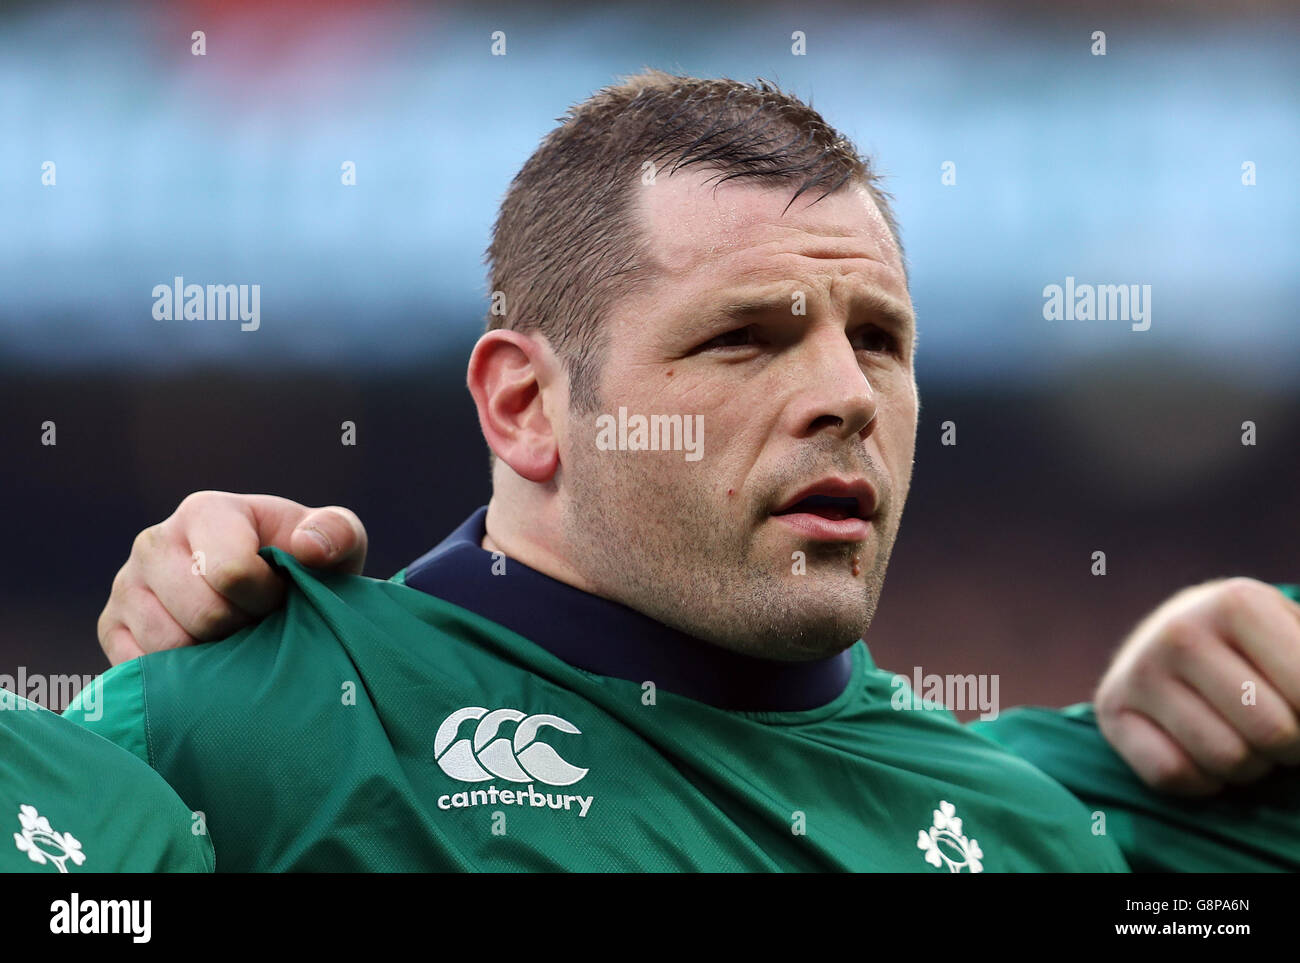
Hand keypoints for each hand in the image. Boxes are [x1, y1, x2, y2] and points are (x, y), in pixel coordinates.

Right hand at [98, 491, 367, 664]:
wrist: (273, 595)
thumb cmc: (305, 565)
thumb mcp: (336, 541)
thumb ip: (336, 533)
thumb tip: (307, 548)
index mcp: (205, 511)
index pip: (231, 571)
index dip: (267, 598)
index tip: (281, 597)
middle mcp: (154, 542)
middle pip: (202, 613)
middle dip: (243, 629)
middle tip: (260, 622)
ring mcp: (126, 586)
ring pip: (168, 646)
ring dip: (213, 656)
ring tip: (235, 637)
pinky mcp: (111, 628)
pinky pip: (139, 669)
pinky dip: (179, 677)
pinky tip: (205, 658)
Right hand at [1096, 577, 1299, 794]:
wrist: (1176, 636)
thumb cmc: (1261, 648)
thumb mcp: (1298, 636)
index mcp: (1236, 602)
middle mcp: (1179, 630)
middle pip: (1272, 732)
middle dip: (1289, 747)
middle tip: (1277, 729)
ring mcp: (1139, 670)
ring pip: (1225, 760)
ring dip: (1249, 767)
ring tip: (1242, 740)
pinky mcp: (1110, 709)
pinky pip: (1173, 776)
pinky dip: (1201, 782)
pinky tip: (1202, 755)